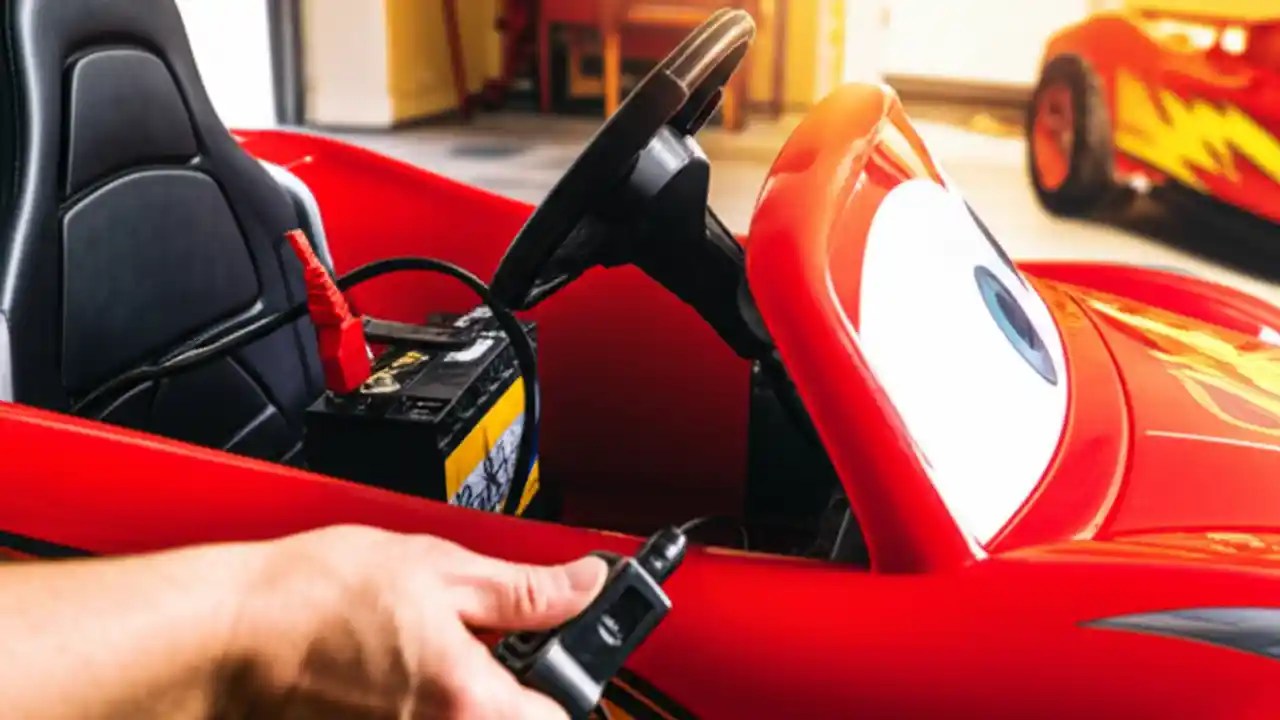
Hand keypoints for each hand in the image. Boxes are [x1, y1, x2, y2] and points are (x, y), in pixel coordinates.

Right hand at [221, 525, 608, 718]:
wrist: (223, 634)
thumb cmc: (313, 599)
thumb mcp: (438, 568)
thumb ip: (526, 589)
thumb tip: (585, 584)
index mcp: (472, 702)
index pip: (559, 717)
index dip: (559, 682)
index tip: (544, 657)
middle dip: (504, 692)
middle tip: (478, 652)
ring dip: (457, 701)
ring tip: (419, 661)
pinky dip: (413, 709)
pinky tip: (389, 682)